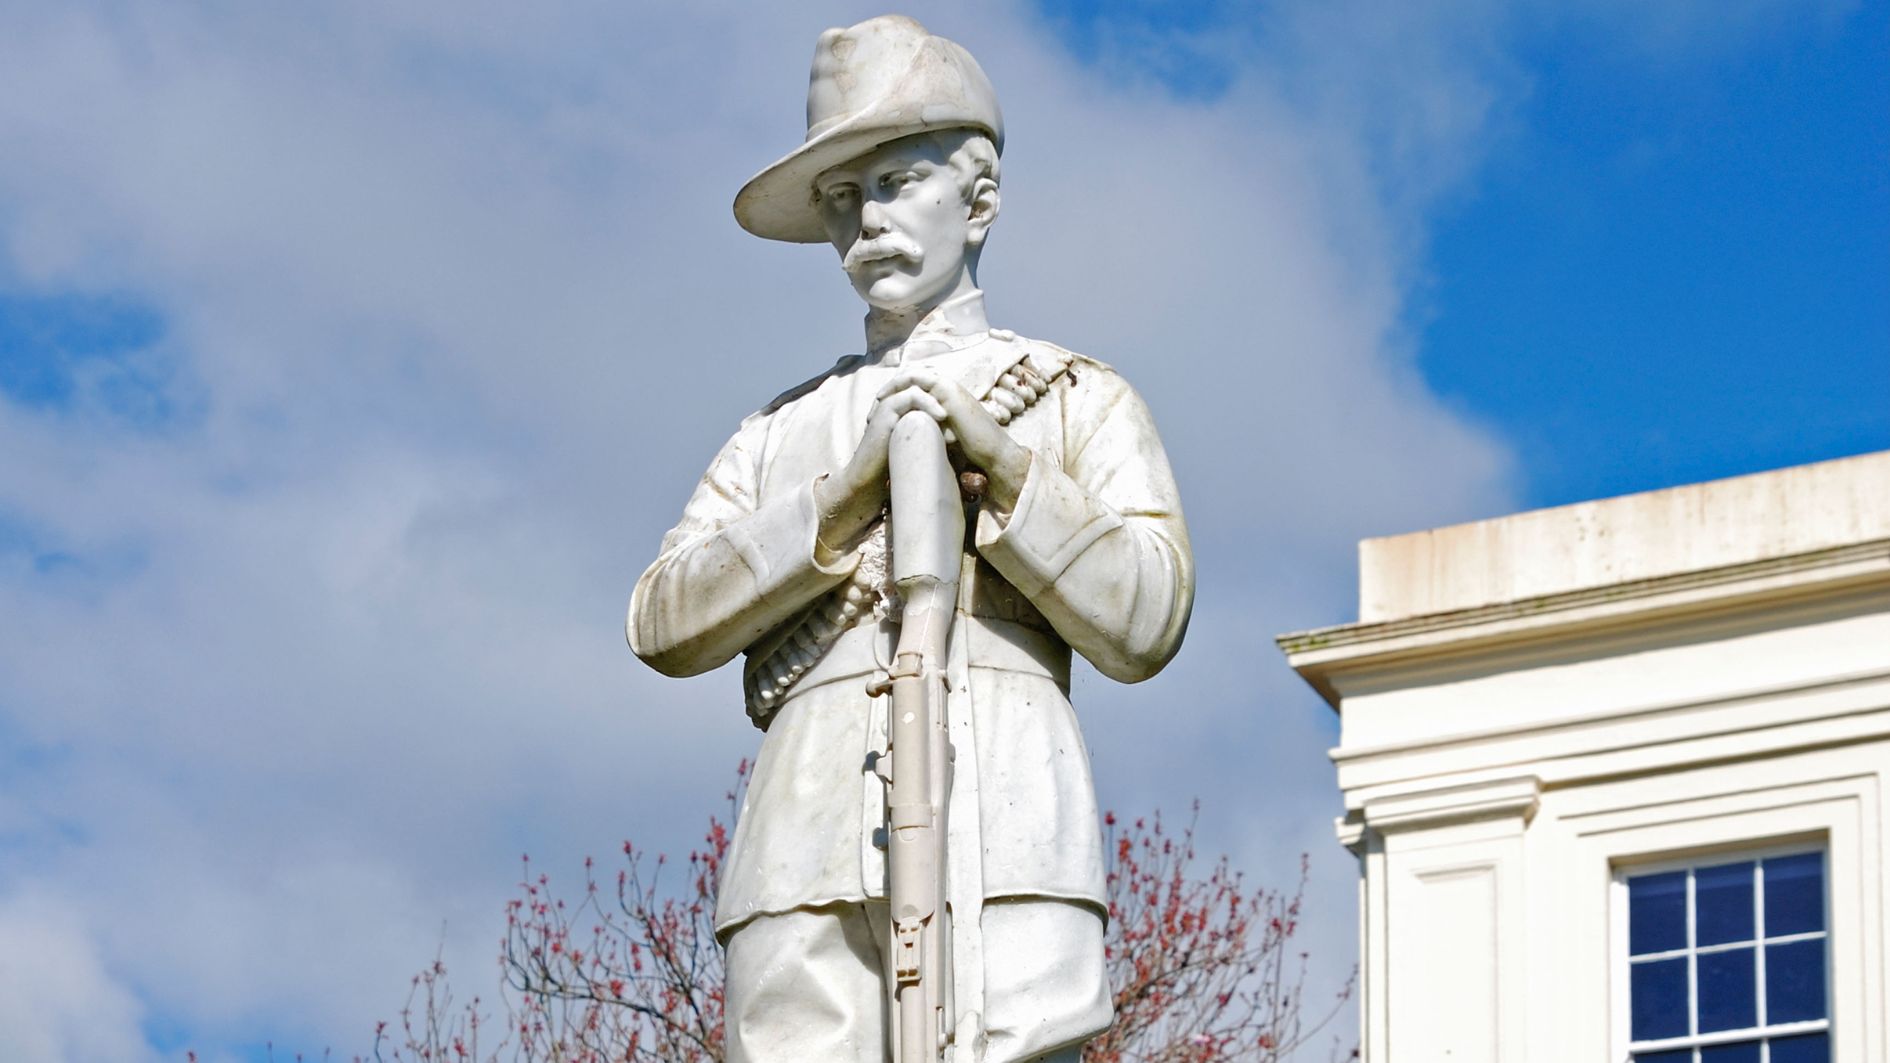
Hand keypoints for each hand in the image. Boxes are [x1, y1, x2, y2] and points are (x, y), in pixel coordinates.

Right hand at [815, 384, 948, 547]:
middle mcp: (893, 402)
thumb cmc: (891, 469)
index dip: (944, 395)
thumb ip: (931, 436)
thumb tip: (958, 440)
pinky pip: (910, 397)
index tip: (963, 410)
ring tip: (953, 413)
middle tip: (962, 404)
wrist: (867, 481)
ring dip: (938, 398)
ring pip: (918, 387)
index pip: (926, 389)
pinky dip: (928, 403)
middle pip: (923, 383)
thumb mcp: (917, 447)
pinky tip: (942, 416)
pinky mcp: (886, 411)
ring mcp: (888, 404)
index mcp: (901, 408)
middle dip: (943, 392)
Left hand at [874, 368, 1032, 511]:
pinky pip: (917, 380)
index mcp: (946, 396)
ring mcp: (948, 385)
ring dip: (892, 386)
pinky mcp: (947, 390)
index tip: (881, 411)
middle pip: (911, 377)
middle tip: (875, 404)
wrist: (992, 452)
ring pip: (911, 375)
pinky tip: (888, 400)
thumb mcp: (943, 435)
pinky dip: (900, 387)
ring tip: (878, 401)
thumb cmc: (971, 450)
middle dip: (891, 388)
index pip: (916, 387)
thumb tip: (909, 437)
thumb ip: (929, 429)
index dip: (897, 395)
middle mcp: (947, 387)